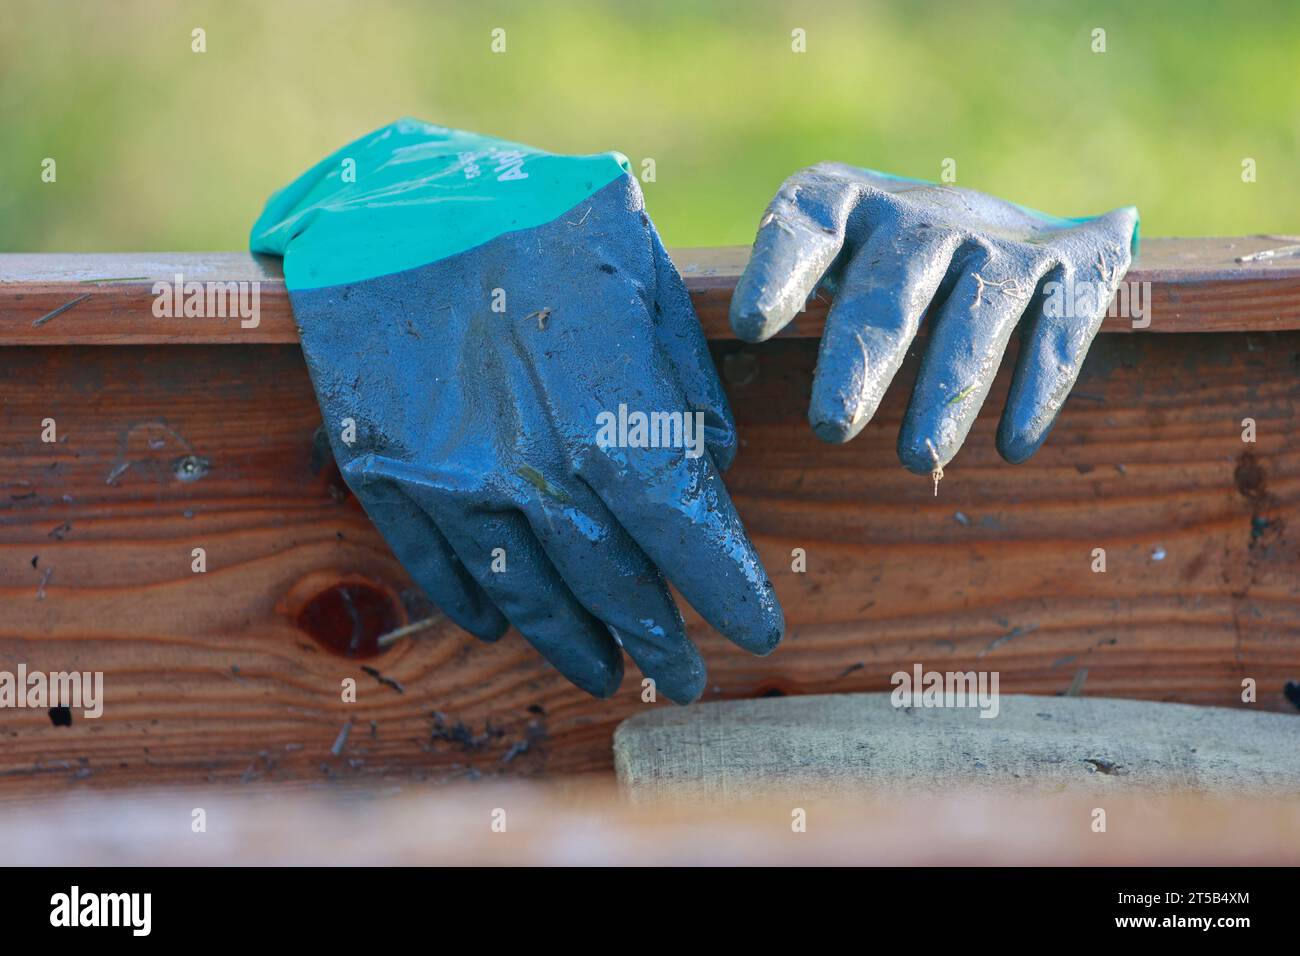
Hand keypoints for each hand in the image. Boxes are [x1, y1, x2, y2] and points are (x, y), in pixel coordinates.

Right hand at [252, 119, 782, 702]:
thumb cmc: (528, 213)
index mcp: (604, 412)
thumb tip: (710, 461)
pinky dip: (474, 600)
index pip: (683, 530)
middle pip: (608, 577)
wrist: (374, 192)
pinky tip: (502, 625)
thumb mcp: (638, 265)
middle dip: (655, 635)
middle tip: (684, 678)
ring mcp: (447, 477)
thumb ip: (683, 375)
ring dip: (570, 639)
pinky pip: (434, 559)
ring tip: (604, 673)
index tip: (757, 633)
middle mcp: (528, 466)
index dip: (725, 588)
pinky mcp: (382, 470)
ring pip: (523, 588)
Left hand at [730, 163, 1138, 473]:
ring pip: (977, 310)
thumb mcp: (834, 269)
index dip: (779, 269)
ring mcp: (1000, 238)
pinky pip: (1057, 327)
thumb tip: (695, 411)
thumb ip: (782, 310)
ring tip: (916, 460)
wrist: (1025, 232)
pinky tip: (1011, 447)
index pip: (806, 221)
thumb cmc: (889, 274)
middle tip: (831, 426)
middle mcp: (921, 215)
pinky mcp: (1074, 267)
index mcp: (848, 205)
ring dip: (947, 387)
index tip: (753, 327)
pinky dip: (1038, 387)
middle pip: (890, 285)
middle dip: (860, 358)